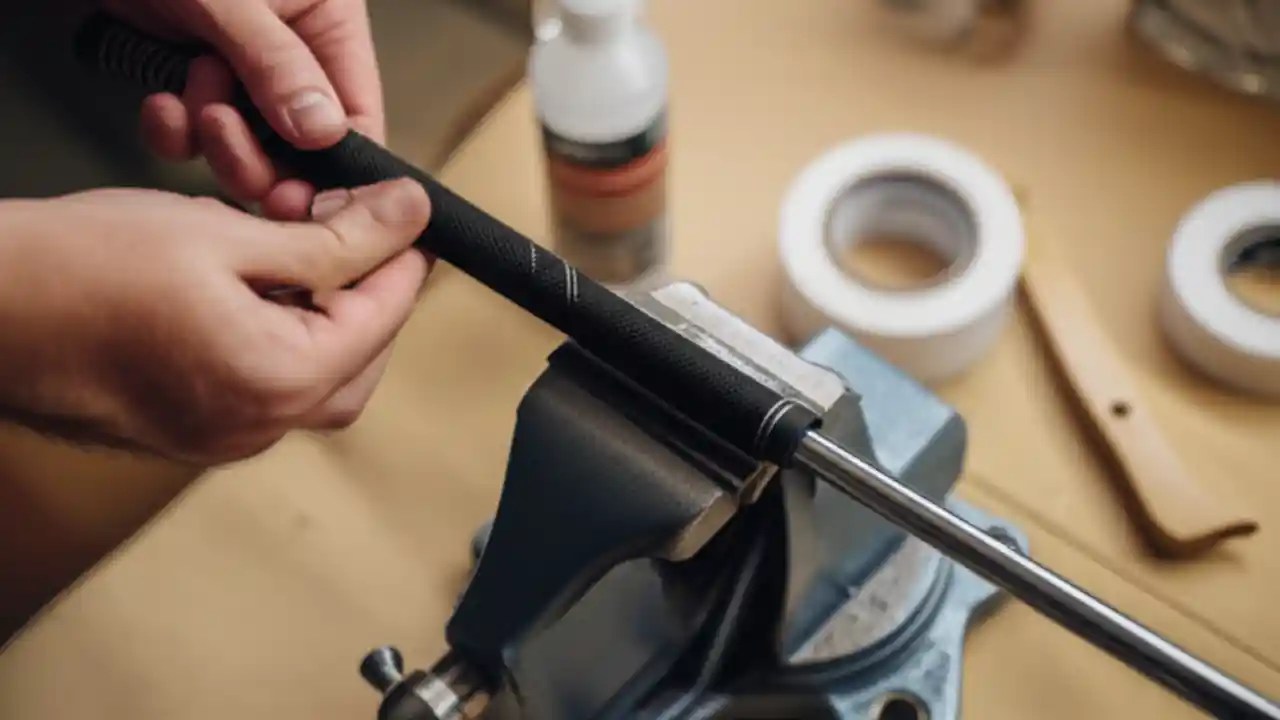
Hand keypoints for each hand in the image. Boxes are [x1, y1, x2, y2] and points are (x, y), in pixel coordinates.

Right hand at [0, 179, 429, 463]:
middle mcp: (260, 427)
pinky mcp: (196, 432)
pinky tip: (263, 291)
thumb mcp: (226, 235)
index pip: (384, 315)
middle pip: (363, 360)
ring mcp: (225, 439)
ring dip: (331, 318)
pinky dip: (287, 341)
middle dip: (372, 293)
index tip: (404, 213)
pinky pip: (272, 391)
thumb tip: (407, 217)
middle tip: (353, 230)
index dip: (403, 256)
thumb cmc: (80, 267)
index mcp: (279, 381)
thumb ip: (332, 238)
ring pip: (322, 380)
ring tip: (302, 253)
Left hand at [102, 0, 383, 219]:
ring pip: (247, 148)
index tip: (300, 198)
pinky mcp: (194, 81)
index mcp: (329, 23)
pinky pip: (196, 135)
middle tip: (224, 133)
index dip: (333, 168)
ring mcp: (243, 71)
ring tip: (191, 90)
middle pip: (300, 146)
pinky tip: (160, 101)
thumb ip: (278, 65)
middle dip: (258, 155)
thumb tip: (323, 132)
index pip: (355, 116)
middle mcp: (294, 52)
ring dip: (210, 138)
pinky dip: (173, 131)